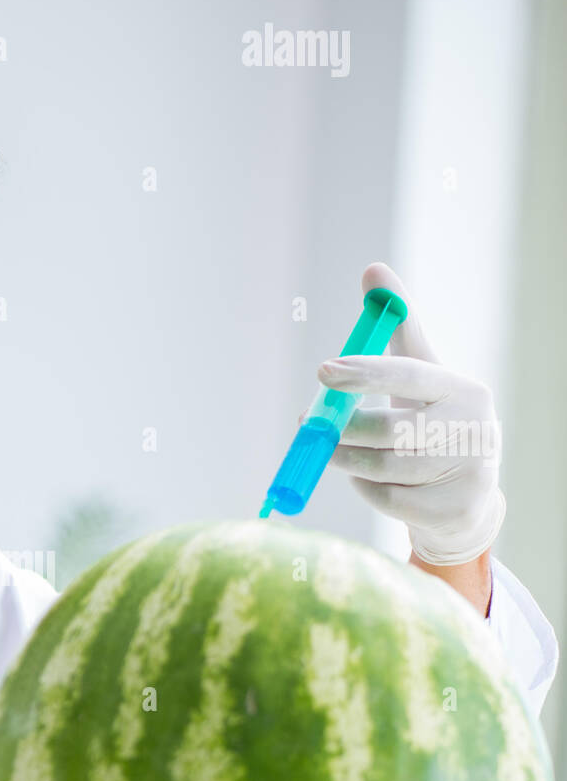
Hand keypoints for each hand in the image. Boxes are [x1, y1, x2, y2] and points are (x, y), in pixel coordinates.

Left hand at [321, 263, 504, 565]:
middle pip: (390, 429)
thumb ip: (400, 327)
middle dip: (342, 427)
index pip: (410, 375)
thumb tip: (373, 269)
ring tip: (330, 448)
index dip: (364, 372)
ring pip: (381, 466)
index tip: (322, 370)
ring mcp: (465, 473)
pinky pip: (384, 497)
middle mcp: (471, 430)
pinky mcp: (450, 511)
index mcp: (463, 390)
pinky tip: (359, 476)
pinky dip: (362, 486)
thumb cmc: (436, 422)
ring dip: (345, 458)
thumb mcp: (422, 376)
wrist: (465, 498)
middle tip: (308, 422)